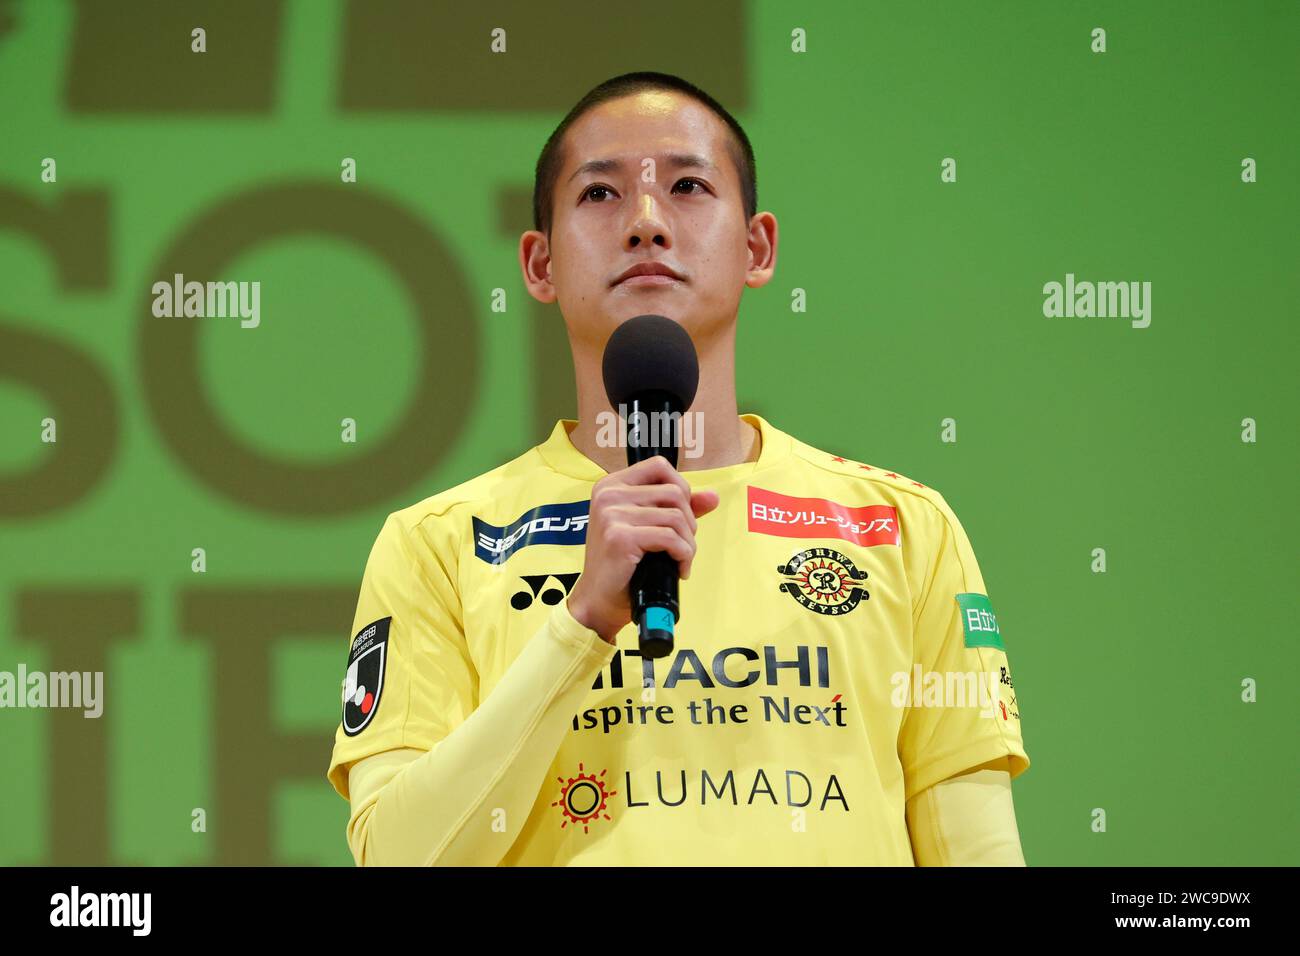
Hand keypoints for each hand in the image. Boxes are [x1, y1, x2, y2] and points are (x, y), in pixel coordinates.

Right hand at [566, 455, 719, 643]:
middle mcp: (609, 494)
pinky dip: (683, 555)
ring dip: (688, 542)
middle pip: (674, 492)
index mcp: (612, 484)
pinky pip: (670, 538)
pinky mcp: (620, 537)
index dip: (681, 488)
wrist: (598, 600)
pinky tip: (679, 568)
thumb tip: (712, 496)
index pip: (659, 466)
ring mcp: (612, 514)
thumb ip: (677, 508)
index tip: (681, 515)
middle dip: (689, 522)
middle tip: (683, 545)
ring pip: (675, 517)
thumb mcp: (647, 528)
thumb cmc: (622, 565)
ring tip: (681, 559)